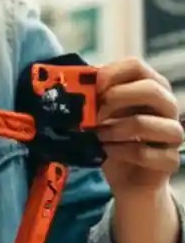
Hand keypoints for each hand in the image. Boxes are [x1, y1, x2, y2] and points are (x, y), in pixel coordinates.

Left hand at [94, 58, 182, 196]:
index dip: (110, 73)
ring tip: (97, 135)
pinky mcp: (169, 159)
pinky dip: (119, 152)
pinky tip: (107, 152)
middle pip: (150, 89)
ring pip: (144, 122)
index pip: (136, 66)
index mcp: (150, 86)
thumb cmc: (113, 138)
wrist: (128, 177)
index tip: (91, 87)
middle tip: (93, 114)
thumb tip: (71, 81)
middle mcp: (167, 106)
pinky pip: (143, 152)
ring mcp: (172, 133)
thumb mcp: (101, 113)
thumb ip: (93, 96)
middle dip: (115, 99)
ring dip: (113, 129)